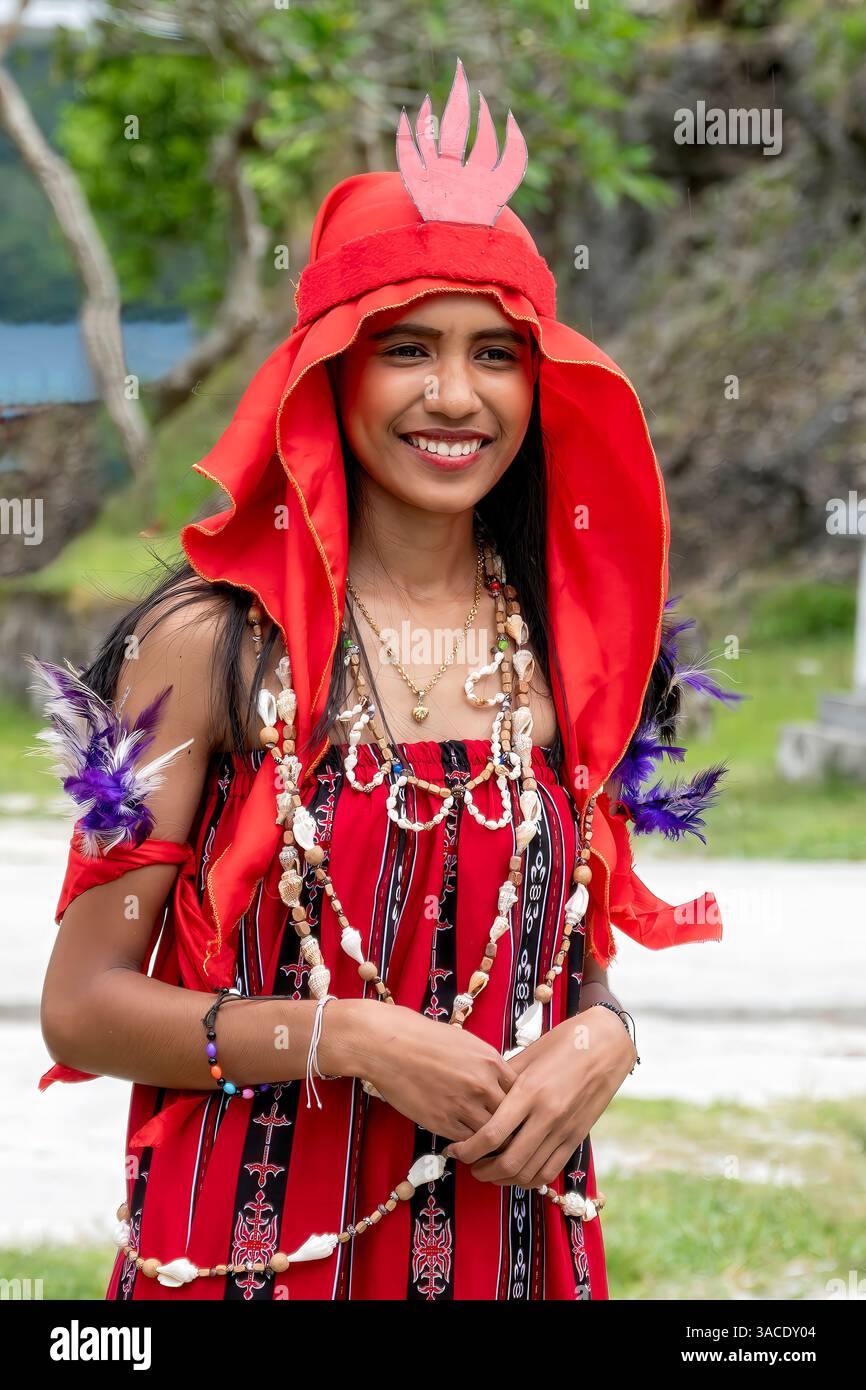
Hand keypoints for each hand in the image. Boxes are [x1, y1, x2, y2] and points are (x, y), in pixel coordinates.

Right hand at [345, 1001, 515, 1141]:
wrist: (389, 1046)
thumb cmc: (424, 1038)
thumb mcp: (467, 1043)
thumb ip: (487, 1065)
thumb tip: (499, 1084)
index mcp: (491, 1062)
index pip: (520, 1094)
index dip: (518, 1105)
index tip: (513, 1112)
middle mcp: (482, 1085)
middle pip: (511, 1118)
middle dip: (509, 1128)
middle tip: (504, 1134)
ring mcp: (463, 1106)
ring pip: (490, 1135)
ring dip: (489, 1142)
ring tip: (486, 1144)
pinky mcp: (442, 1122)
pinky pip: (466, 1142)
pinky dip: (467, 1145)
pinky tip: (463, 1144)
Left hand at [441, 1004, 636, 1188]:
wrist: (607, 1044)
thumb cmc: (565, 1042)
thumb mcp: (529, 1055)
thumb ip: (504, 1079)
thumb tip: (479, 1096)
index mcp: (530, 1091)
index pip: (492, 1134)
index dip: (469, 1150)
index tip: (456, 1150)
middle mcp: (547, 1115)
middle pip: (508, 1162)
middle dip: (483, 1170)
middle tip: (470, 1165)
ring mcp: (564, 1129)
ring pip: (529, 1173)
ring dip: (504, 1179)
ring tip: (490, 1171)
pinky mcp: (577, 1138)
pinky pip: (550, 1171)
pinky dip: (529, 1179)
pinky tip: (517, 1172)